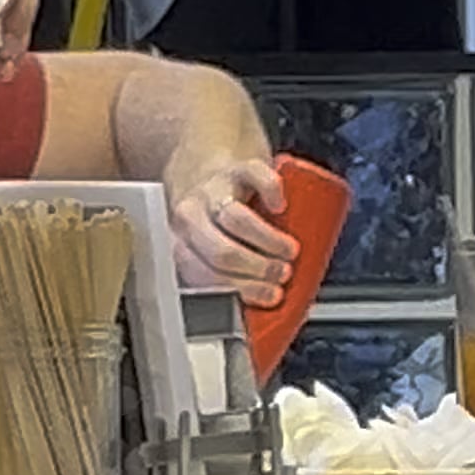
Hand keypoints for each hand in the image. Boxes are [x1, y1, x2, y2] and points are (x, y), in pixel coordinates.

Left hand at [166, 154, 293, 295]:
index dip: (242, 290)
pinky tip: (281, 207)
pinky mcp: (237, 166)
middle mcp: (191, 216)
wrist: (205, 157)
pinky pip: (254, 177)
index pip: (206, 277)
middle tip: (283, 275)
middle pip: (221, 252)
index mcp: (184, 244)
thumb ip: (230, 277)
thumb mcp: (209, 246)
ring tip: (290, 251)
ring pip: (235, 220)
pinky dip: (270, 193)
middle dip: (257, 269)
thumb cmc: (213, 214)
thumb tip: (267, 317)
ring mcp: (213, 190)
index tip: (270, 298)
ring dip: (268, 241)